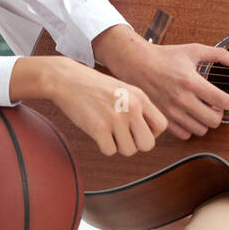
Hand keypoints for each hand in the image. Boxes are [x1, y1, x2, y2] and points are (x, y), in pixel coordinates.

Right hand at [47, 57, 168, 156]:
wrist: (67, 79)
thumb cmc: (94, 86)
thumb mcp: (124, 90)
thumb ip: (139, 107)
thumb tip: (151, 133)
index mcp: (140, 97)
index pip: (161, 126)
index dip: (151, 133)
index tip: (138, 130)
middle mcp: (131, 107)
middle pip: (148, 144)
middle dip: (136, 145)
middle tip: (124, 136)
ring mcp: (115, 117)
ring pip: (129, 151)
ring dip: (118, 146)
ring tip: (109, 131)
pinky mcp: (98, 127)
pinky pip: (110, 151)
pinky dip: (103, 146)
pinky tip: (97, 132)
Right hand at [95, 25, 228, 140]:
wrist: (136, 63)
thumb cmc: (165, 56)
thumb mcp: (193, 50)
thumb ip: (219, 54)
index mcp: (191, 82)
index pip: (222, 100)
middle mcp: (182, 99)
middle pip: (214, 120)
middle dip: (219, 113)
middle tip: (215, 105)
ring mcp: (171, 111)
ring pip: (200, 130)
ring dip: (205, 122)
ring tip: (202, 109)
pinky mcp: (163, 118)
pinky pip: (184, 135)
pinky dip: (191, 128)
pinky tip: (190, 116)